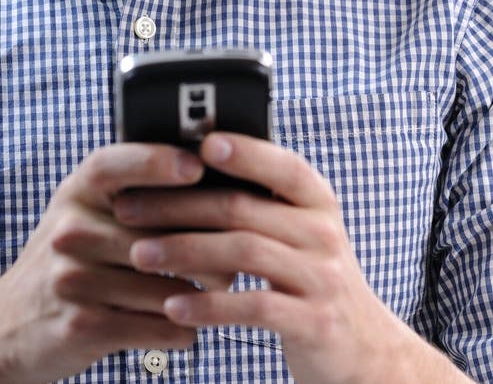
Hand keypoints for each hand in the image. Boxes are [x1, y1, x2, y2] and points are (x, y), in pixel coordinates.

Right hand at [0, 143, 205, 383]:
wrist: (6, 327)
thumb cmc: (70, 258)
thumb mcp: (86, 210)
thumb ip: (135, 191)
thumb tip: (213, 179)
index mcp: (77, 190)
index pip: (118, 163)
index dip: (158, 162)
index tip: (197, 167)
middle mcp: (71, 229)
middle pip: (160, 234)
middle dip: (208, 248)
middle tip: (240, 254)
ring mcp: (73, 277)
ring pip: (167, 286)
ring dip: (203, 296)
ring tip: (220, 293)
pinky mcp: (83, 324)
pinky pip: (156, 325)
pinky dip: (182, 329)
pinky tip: (188, 325)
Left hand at [115, 133, 468, 383]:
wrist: (363, 348)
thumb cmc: (311, 277)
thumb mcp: (300, 231)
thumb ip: (263, 202)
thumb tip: (196, 161)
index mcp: (319, 201)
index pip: (282, 165)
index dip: (244, 151)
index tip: (198, 143)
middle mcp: (324, 232)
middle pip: (244, 208)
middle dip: (180, 205)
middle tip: (129, 209)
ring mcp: (323, 278)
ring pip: (244, 252)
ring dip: (183, 251)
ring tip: (138, 254)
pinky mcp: (314, 322)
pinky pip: (254, 306)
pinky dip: (209, 304)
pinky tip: (173, 304)